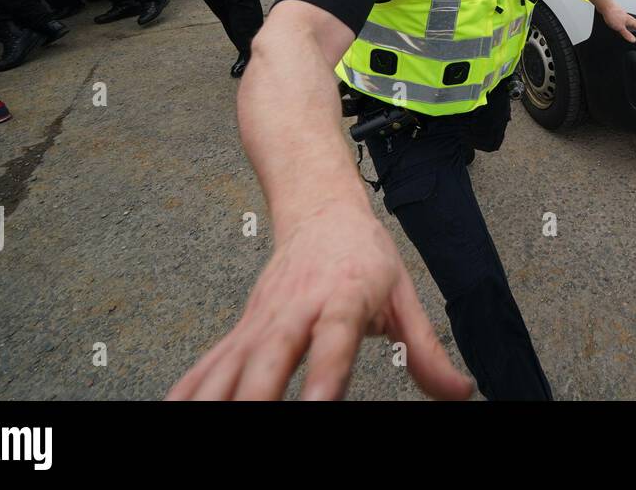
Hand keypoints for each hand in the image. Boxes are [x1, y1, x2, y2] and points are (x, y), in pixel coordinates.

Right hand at [167, 200, 472, 400]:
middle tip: (252, 423)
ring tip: (199, 425)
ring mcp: (262, 320)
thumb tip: (461, 391)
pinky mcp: (241, 329)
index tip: (319, 405)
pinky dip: (190, 389)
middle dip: (258, 397)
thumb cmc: (364, 255)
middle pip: (271, 355)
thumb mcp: (405, 296)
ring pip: (230, 363)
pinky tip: (174, 409)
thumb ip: (427, 350)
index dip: (326, 373)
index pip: (335, 339)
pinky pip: (209, 365)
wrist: (320, 209)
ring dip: (216, 397)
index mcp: (343, 297)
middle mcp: (297, 309)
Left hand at [601, 4, 635, 43]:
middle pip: (635, 21)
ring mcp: (622, 13)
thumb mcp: (620, 27)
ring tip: (634, 22)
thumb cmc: (613, 14)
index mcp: (629, 20)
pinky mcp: (616, 12)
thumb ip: (626, 34)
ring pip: (630, 18)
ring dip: (633, 21)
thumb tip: (633, 40)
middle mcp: (626, 16)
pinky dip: (626, 18)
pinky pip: (623, 16)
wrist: (605, 5)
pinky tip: (622, 19)